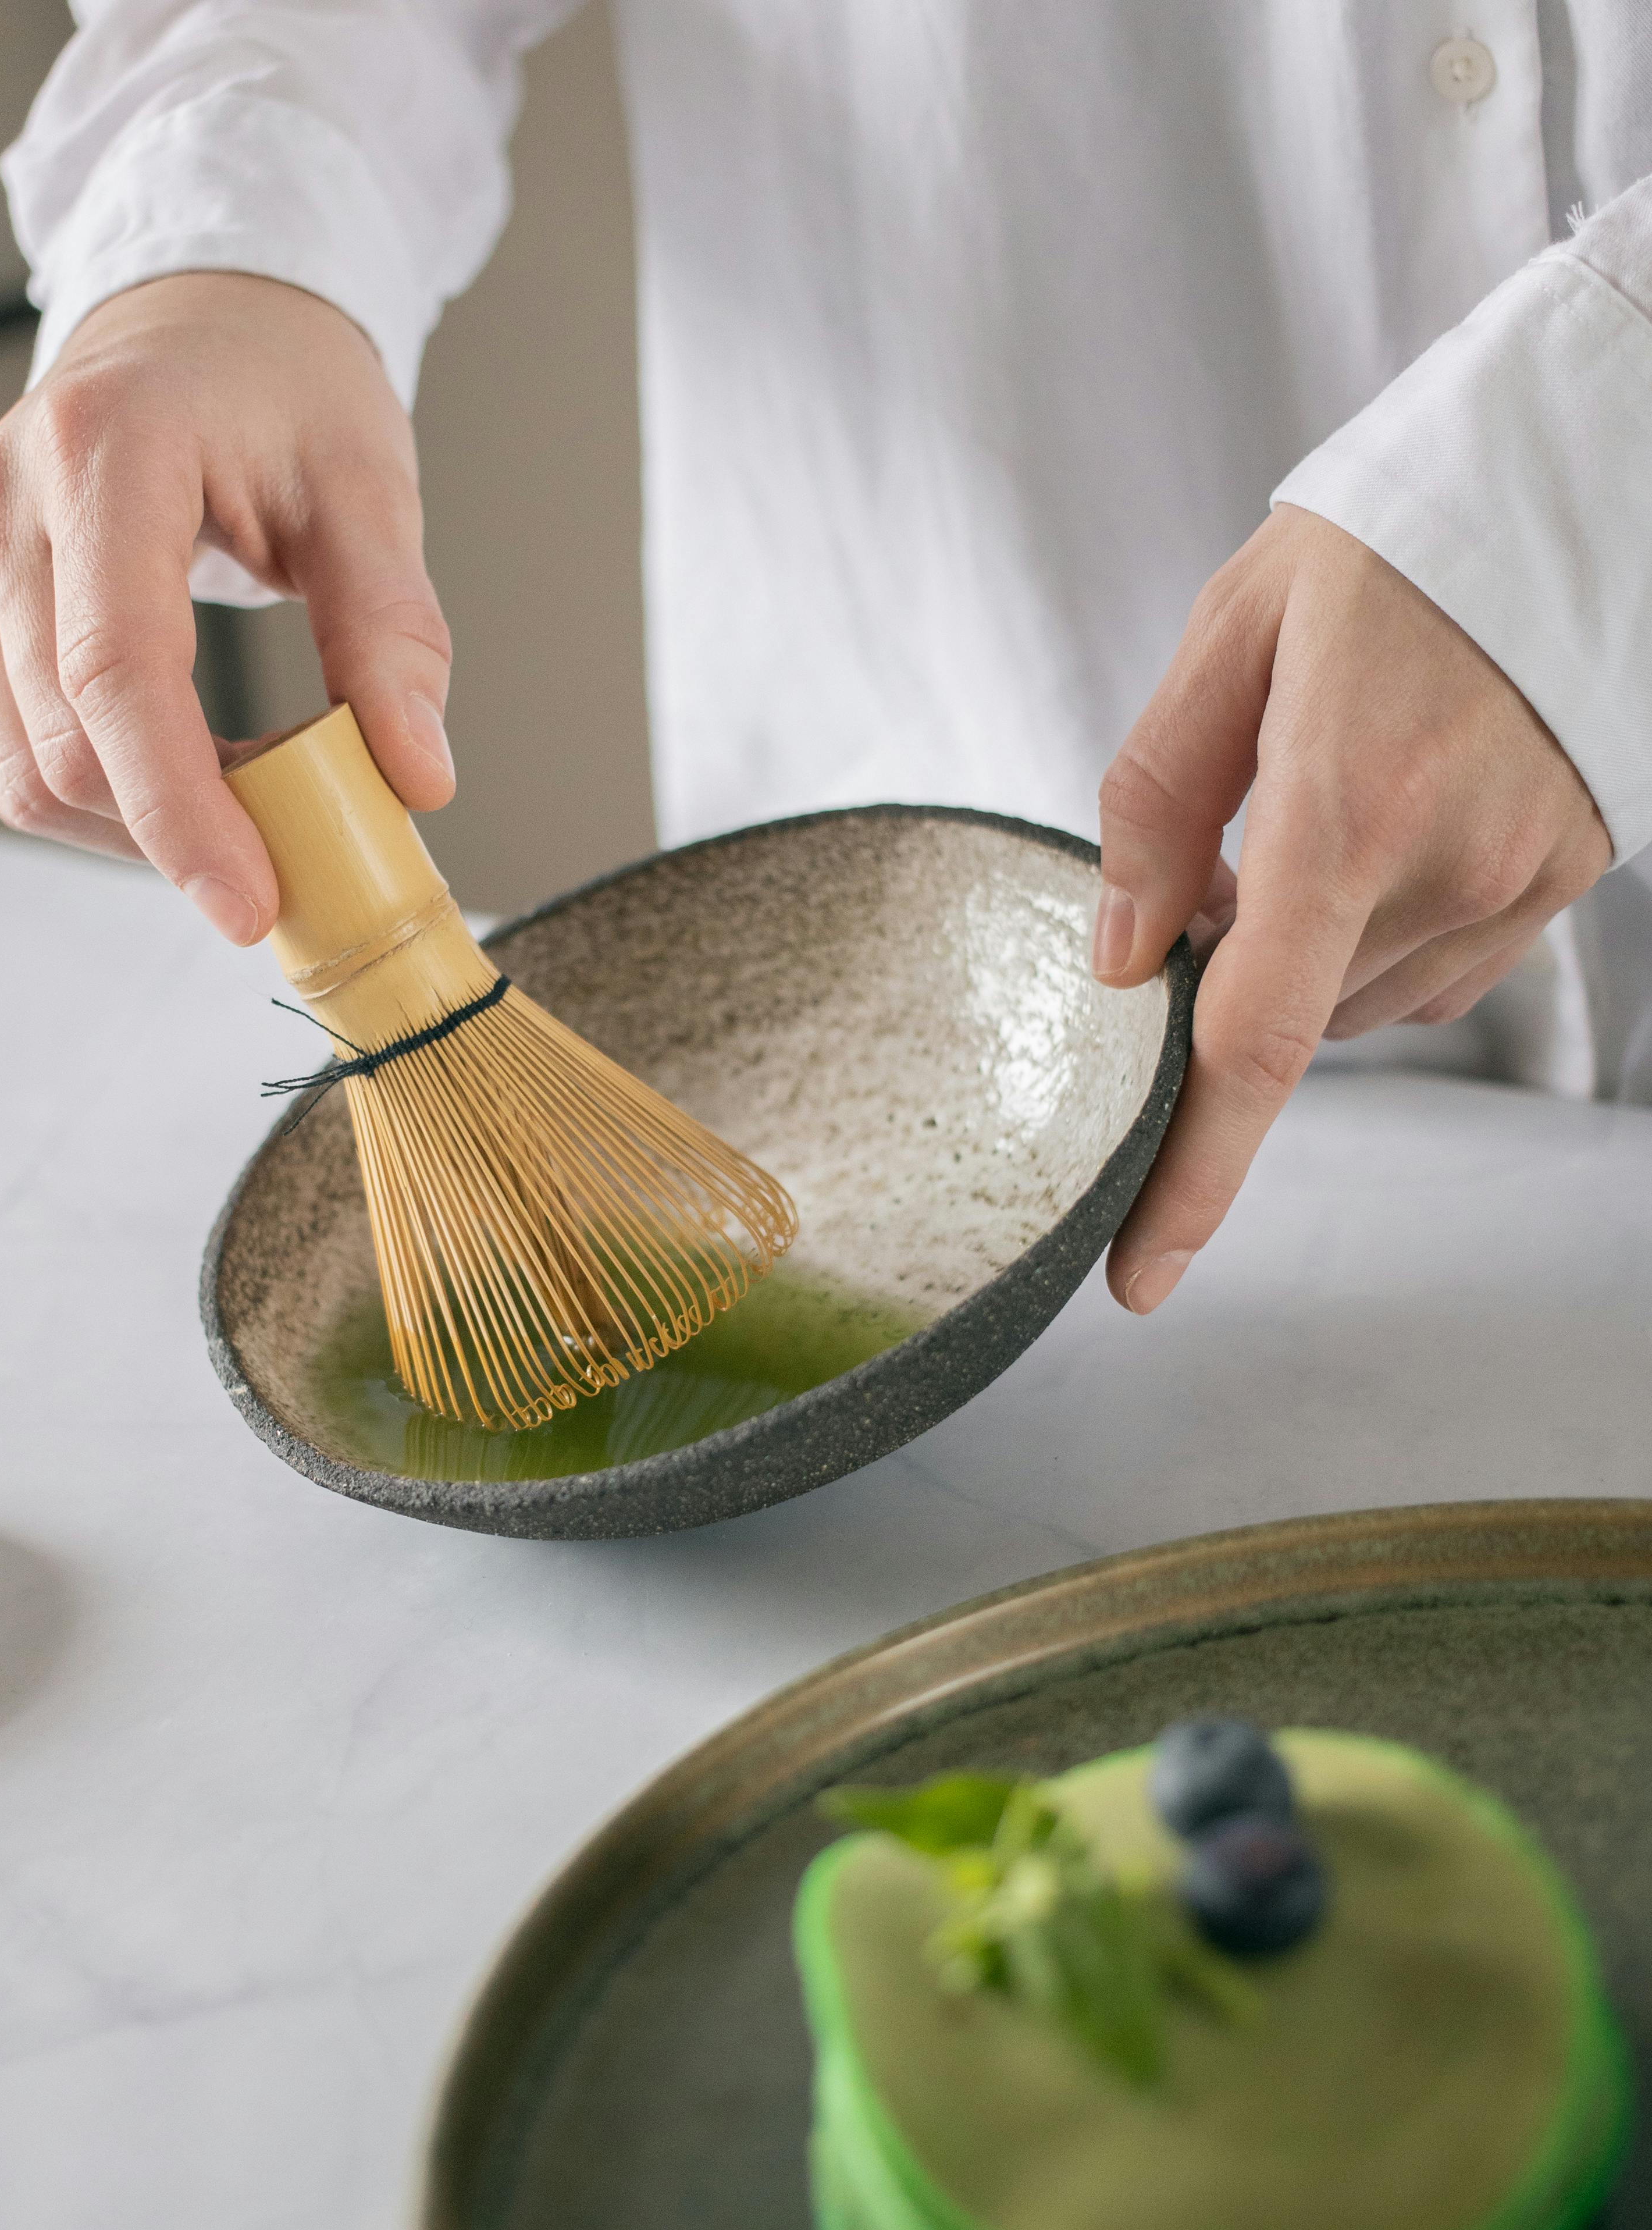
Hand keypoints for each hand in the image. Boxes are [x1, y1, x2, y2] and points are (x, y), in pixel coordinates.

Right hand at [0, 272, 454, 943]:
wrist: (207, 320)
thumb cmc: (285, 385)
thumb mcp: (370, 490)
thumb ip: (393, 635)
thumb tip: (417, 775)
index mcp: (105, 450)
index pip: (118, 671)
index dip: (180, 809)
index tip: (250, 902)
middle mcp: (10, 501)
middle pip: (65, 739)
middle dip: (176, 831)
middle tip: (291, 858)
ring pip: (29, 765)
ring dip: (140, 825)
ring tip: (250, 809)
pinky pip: (21, 746)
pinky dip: (112, 795)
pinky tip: (194, 780)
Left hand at [1094, 505, 1611, 1309]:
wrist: (1584, 477)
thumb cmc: (1392, 542)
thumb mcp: (1236, 631)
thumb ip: (1157, 801)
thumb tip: (1119, 958)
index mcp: (1344, 807)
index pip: (1252, 1047)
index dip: (1192, 1178)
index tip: (1143, 1278)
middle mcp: (1447, 866)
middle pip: (1297, 1018)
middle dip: (1244, 976)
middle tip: (1242, 848)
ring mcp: (1523, 880)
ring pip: (1367, 999)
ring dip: (1321, 947)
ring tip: (1342, 798)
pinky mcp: (1569, 876)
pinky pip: (1439, 967)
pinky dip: (1390, 929)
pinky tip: (1405, 818)